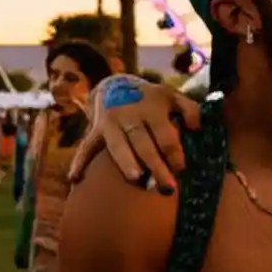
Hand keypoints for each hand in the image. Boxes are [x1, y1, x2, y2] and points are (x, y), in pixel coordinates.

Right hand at [67, 75, 200, 193]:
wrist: (116, 84)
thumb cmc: (152, 99)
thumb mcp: (173, 97)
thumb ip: (190, 109)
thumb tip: (197, 127)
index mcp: (152, 108)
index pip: (165, 134)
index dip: (173, 152)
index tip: (180, 169)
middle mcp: (130, 115)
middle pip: (144, 144)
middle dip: (155, 165)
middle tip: (165, 187)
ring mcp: (111, 123)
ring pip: (118, 146)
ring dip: (126, 163)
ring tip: (135, 179)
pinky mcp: (95, 130)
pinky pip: (86, 147)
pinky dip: (79, 161)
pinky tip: (74, 179)